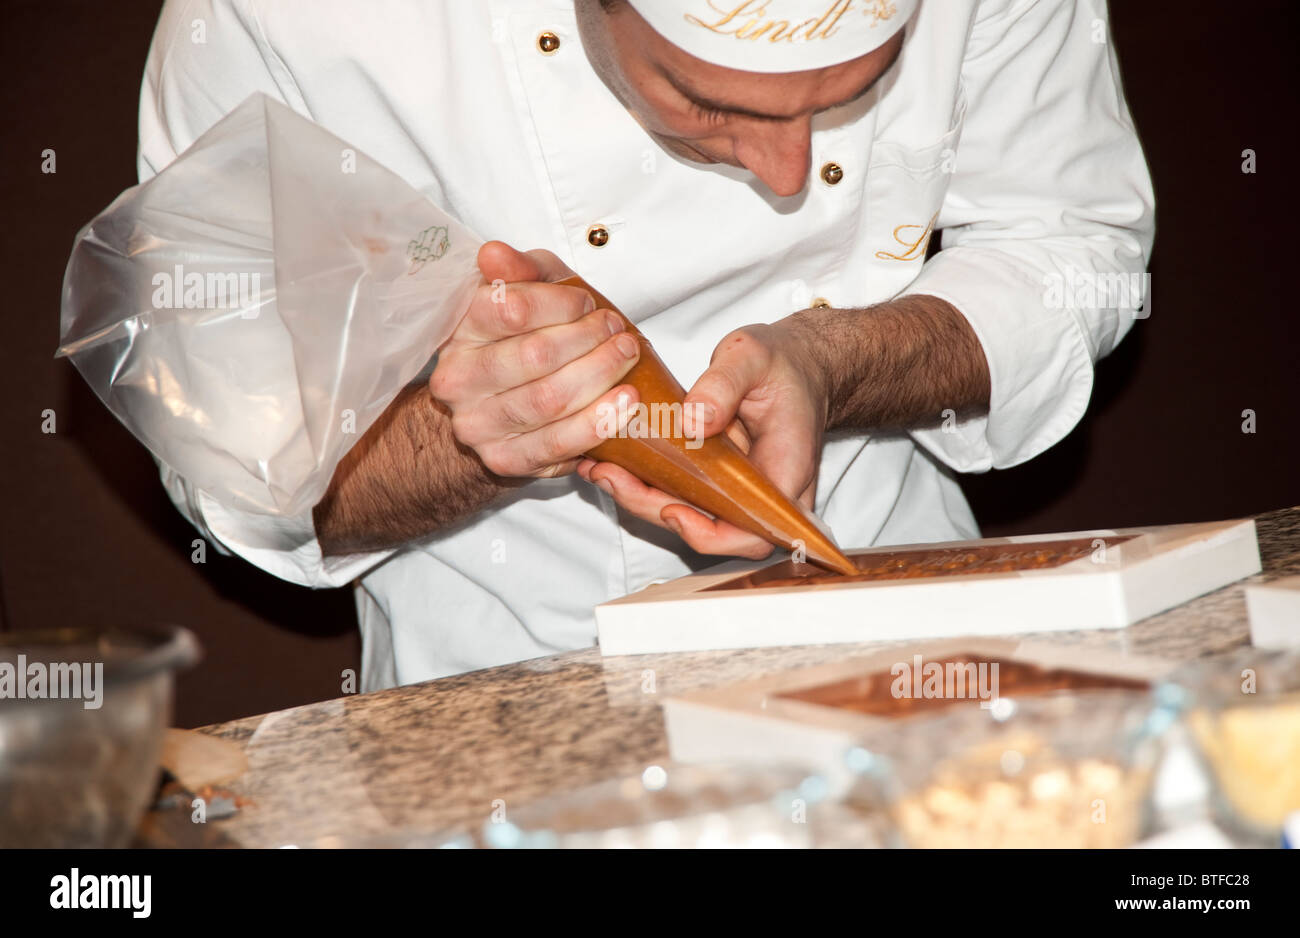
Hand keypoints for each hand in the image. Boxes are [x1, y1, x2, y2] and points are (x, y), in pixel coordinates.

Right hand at [429, 241, 641, 477]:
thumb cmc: (523, 342)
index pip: (508, 308)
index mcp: (460, 331)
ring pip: (549, 399)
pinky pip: (557, 443)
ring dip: (600, 374)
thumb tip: (493, 253)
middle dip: (588, 338)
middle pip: (535, 355)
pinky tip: (625, 402)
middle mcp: (458, 380)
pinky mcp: (504, 460)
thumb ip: (521, 270)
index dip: (560, 303)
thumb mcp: (526, 293)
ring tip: (627, 356)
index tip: (586, 303)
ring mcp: (478, 425)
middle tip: (618, 330)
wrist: (501, 410)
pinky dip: (598, 422)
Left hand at [577, 319, 827, 559]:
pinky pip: (683, 493)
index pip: (755, 532)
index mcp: (787, 472)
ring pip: (691, 515)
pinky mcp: (716, 479)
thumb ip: (724, 384)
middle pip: (713, 530)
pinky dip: (646, 483)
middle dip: (656, 511)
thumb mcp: (752, 357)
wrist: (793, 362)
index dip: (712, 534)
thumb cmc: (782, 363)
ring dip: (643, 499)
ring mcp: (738, 489)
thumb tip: (692, 421)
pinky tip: (611, 463)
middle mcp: (762, 493)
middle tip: (612, 479)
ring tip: (600, 471)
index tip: (674, 510)